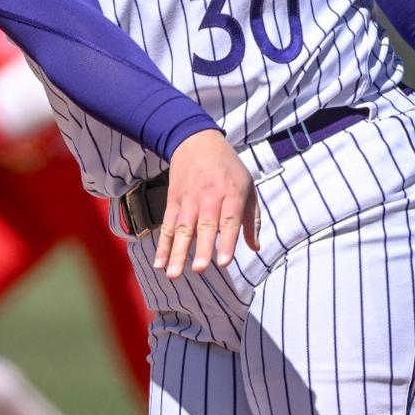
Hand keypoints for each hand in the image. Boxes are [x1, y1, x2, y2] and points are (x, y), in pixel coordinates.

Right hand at [152, 129, 259, 277]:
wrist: (196, 141)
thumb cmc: (228, 167)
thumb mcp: (248, 186)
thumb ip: (252, 219)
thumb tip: (255, 248)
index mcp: (232, 192)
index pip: (230, 219)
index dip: (227, 240)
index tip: (224, 262)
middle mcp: (209, 196)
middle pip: (204, 225)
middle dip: (200, 248)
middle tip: (199, 269)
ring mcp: (188, 199)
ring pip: (182, 228)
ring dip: (176, 252)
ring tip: (173, 274)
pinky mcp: (173, 200)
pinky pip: (166, 225)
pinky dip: (162, 244)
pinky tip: (159, 262)